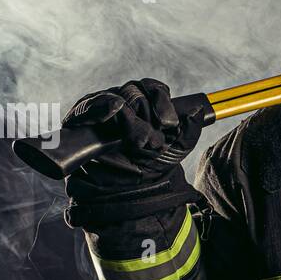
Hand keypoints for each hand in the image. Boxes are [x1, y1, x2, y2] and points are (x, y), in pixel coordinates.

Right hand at [63, 78, 203, 195]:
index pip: (153, 88)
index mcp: (146, 105)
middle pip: (135, 90)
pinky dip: (100, 107)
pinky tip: (111, 111)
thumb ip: (190, 130)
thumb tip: (199, 109)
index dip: (162, 100)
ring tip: (136, 142)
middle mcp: (124, 102)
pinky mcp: (81, 119)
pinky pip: (89, 105)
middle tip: (150, 140)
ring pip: (115, 97)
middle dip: (146, 114)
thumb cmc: (149, 167)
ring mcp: (102, 108)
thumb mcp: (176, 150)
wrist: (124, 191)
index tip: (169, 122)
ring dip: (130, 119)